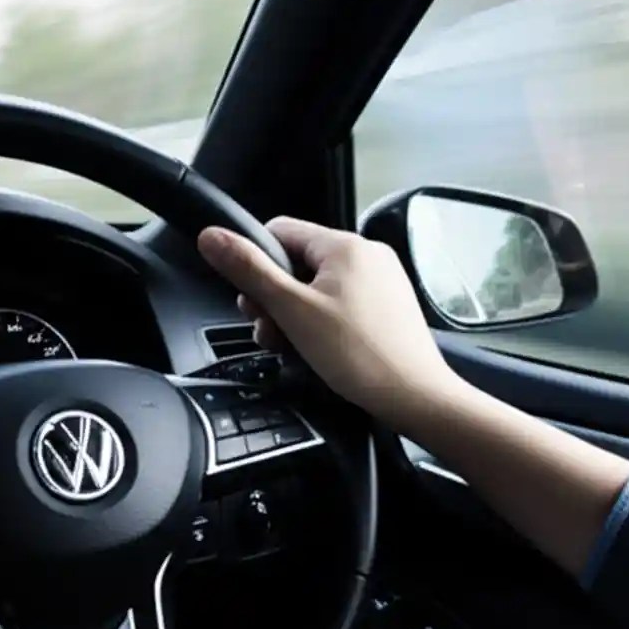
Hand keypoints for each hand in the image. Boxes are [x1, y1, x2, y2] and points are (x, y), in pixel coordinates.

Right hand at [197, 217, 465, 422]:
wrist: (415, 397)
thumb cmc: (361, 357)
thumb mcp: (292, 311)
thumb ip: (249, 271)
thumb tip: (213, 237)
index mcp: (344, 245)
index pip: (280, 232)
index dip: (256, 265)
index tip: (252, 301)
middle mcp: (368, 255)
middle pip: (298, 263)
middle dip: (275, 299)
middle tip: (272, 332)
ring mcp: (382, 281)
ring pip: (318, 288)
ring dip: (295, 316)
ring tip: (296, 348)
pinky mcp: (388, 307)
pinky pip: (342, 304)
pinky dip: (322, 325)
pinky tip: (321, 352)